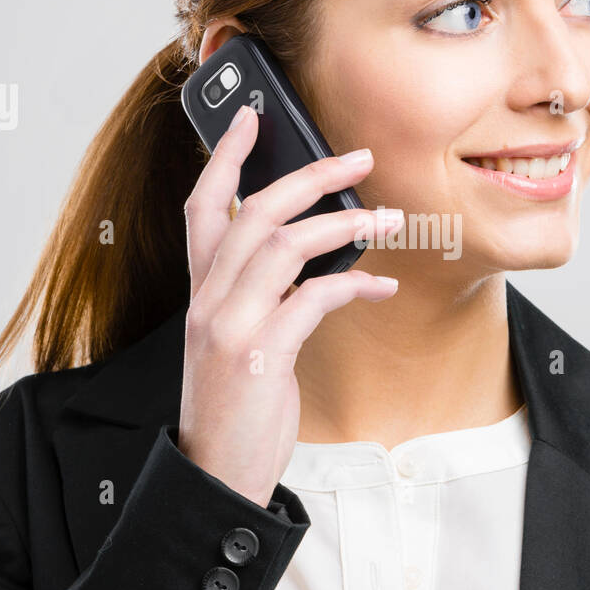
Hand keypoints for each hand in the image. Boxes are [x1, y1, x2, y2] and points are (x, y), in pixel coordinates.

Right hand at [178, 105, 401, 505]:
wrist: (217, 471)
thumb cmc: (235, 404)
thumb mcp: (236, 339)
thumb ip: (261, 294)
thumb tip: (320, 251)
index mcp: (201, 290)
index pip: (202, 206)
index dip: (226, 157)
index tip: (255, 118)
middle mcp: (208, 300)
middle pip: (255, 212)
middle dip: (311, 176)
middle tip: (359, 159)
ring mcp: (229, 326)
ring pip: (284, 245)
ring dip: (344, 226)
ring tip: (388, 220)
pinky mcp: (259, 356)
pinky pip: (314, 299)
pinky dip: (354, 284)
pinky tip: (380, 285)